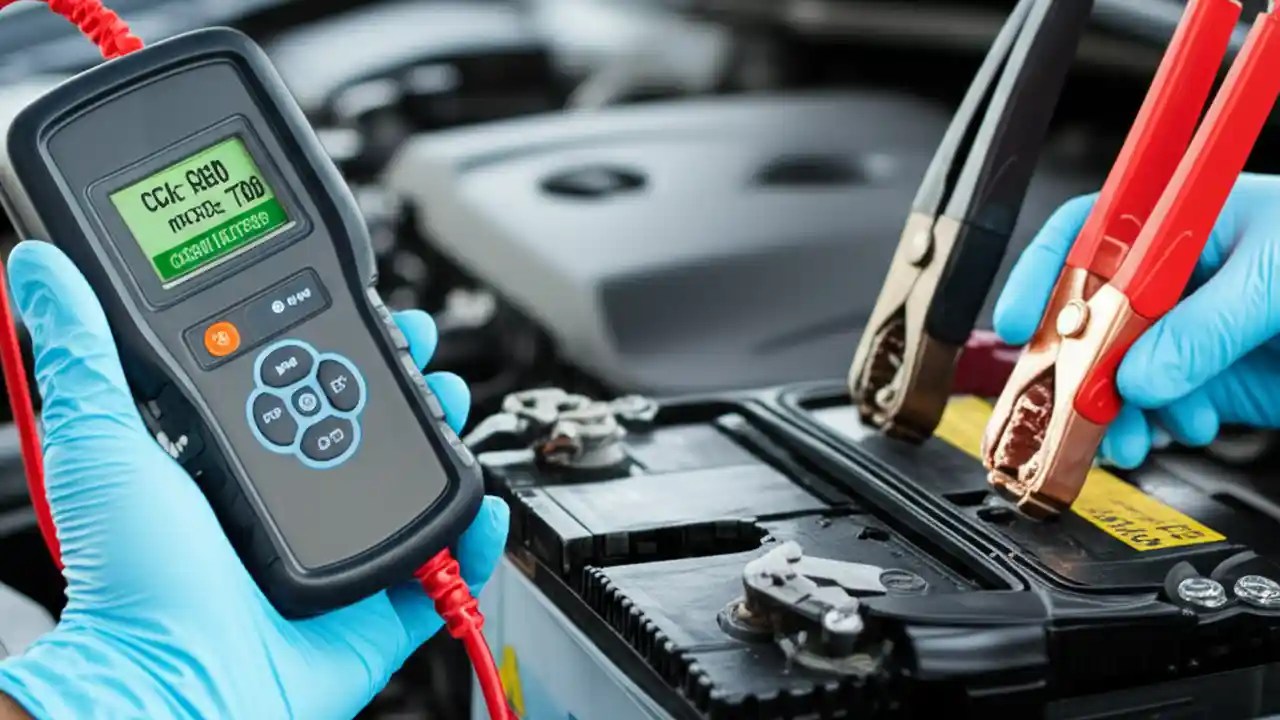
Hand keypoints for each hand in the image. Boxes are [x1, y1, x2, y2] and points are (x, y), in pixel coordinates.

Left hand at [0, 242, 508, 719]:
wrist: (176, 678)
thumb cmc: (130, 579)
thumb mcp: (104, 444)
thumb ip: (84, 354)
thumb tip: (41, 271)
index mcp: (239, 461)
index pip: (306, 382)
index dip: (345, 341)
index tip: (370, 310)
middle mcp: (292, 502)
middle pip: (371, 425)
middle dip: (407, 380)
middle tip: (421, 352)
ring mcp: (339, 552)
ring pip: (409, 484)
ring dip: (444, 440)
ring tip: (450, 407)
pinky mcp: (376, 606)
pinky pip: (442, 570)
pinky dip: (472, 540)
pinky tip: (479, 506)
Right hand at [994, 173, 1279, 469]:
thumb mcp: (1276, 281)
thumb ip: (1207, 329)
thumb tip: (1143, 376)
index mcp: (1183, 219)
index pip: (1087, 234)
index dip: (1043, 277)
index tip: (1022, 326)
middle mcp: (1179, 275)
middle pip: (1092, 317)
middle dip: (1078, 366)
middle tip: (1072, 403)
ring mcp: (1192, 331)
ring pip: (1120, 374)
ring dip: (1119, 412)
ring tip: (1132, 433)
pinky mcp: (1213, 380)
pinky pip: (1161, 407)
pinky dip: (1163, 426)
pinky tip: (1189, 423)